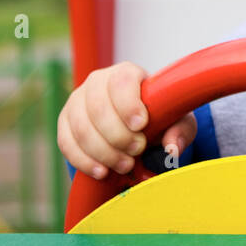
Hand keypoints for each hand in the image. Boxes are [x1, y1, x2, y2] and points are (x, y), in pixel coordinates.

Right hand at [56, 61, 196, 178]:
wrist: (136, 125)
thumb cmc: (160, 117)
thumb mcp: (178, 120)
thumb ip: (181, 130)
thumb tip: (172, 149)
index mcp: (126, 73)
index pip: (122, 81)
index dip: (128, 104)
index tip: (141, 125)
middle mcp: (98, 81)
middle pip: (98, 107)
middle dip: (118, 135)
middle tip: (137, 150)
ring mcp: (77, 100)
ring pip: (80, 127)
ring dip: (103, 151)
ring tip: (125, 164)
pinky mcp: (65, 122)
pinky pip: (66, 142)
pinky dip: (83, 160)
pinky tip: (102, 171)